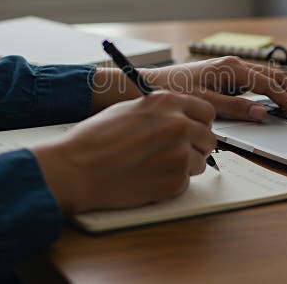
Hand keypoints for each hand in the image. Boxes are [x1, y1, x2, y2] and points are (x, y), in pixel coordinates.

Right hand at [33, 91, 216, 213]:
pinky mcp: (176, 180)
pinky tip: (148, 178)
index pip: (206, 111)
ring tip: (154, 166)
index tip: (193, 130)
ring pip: (200, 162)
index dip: (199, 123)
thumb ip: (160, 111)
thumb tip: (180, 117)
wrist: (78, 169)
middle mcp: (179, 124)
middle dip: (196, 146)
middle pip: (209, 138)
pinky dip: (171, 183)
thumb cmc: (96, 139)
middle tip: (176, 152)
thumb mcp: (130, 109)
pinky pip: (186, 182)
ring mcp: (181, 153)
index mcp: (168, 102)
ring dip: (184, 166)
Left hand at [143, 56, 286, 120]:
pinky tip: (282, 99)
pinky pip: (259, 80)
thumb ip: (234, 108)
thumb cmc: (176, 91)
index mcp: (232, 68)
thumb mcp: (205, 103)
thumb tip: (262, 112)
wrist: (153, 82)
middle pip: (276, 78)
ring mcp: (233, 68)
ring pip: (270, 78)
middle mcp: (235, 64)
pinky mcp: (229, 74)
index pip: (269, 85)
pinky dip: (275, 89)